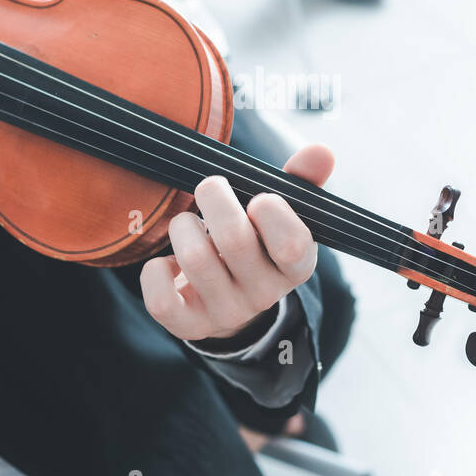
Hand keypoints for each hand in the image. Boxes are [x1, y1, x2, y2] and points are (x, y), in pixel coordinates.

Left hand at [141, 144, 334, 340]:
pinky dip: (154, 272)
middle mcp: (264, 294)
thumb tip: (321, 150)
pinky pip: (161, 301)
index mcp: (295, 265)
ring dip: (182, 226)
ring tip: (190, 224)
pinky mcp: (189, 325)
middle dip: (214, 197)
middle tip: (210, 187)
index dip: (271, 212)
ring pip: (195, 259)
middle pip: (234, 239)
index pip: (292, 244)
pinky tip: (166, 262)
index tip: (258, 198)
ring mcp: (227, 312)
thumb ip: (301, 180)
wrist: (231, 299)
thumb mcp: (284, 213)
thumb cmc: (258, 241)